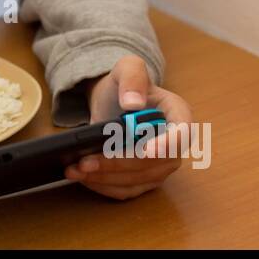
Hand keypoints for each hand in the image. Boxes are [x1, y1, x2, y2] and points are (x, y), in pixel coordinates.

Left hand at [64, 54, 191, 200]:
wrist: (114, 101)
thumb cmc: (125, 84)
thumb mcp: (127, 68)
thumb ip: (132, 78)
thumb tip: (133, 103)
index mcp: (178, 114)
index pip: (182, 133)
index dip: (168, 144)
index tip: (146, 150)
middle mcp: (174, 144)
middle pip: (152, 163)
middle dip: (117, 164)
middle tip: (85, 162)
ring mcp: (161, 165)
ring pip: (136, 180)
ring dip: (105, 177)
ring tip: (76, 169)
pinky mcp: (144, 179)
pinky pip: (127, 190)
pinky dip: (104, 186)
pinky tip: (83, 178)